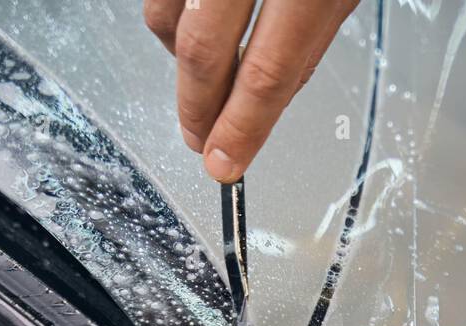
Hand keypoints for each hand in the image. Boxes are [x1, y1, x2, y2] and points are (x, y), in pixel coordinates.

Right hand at [144, 0, 358, 181]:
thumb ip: (301, 47)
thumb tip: (259, 111)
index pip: (267, 73)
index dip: (241, 128)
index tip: (224, 164)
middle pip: (204, 52)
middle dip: (197, 109)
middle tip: (200, 140)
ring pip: (164, 20)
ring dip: (178, 60)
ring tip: (203, 72)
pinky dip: (169, 21)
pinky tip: (194, 25)